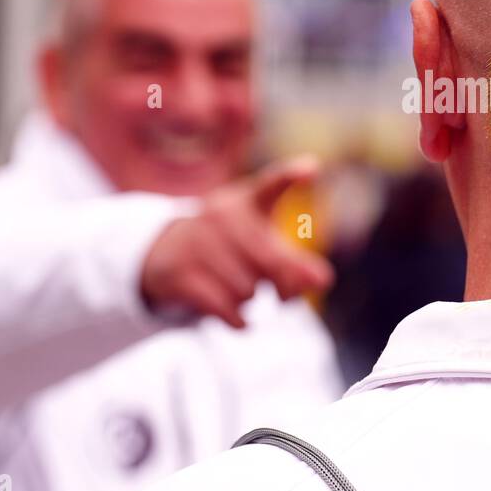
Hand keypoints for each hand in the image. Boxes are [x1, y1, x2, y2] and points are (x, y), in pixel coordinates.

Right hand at [139, 157, 332, 326]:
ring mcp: (195, 242)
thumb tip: (323, 280)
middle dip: (284, 286)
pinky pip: (225, 308)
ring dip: (251, 300)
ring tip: (240, 290)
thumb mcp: (262, 248)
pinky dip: (238, 320)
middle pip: (271, 263)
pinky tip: (239, 319)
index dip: (289, 176)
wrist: (167, 254)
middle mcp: (220, 215)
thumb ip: (296, 263)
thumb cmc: (231, 249)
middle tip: (285, 296)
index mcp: (246, 201)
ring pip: (247, 291)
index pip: (271, 185)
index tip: (310, 169)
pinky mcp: (178, 272)